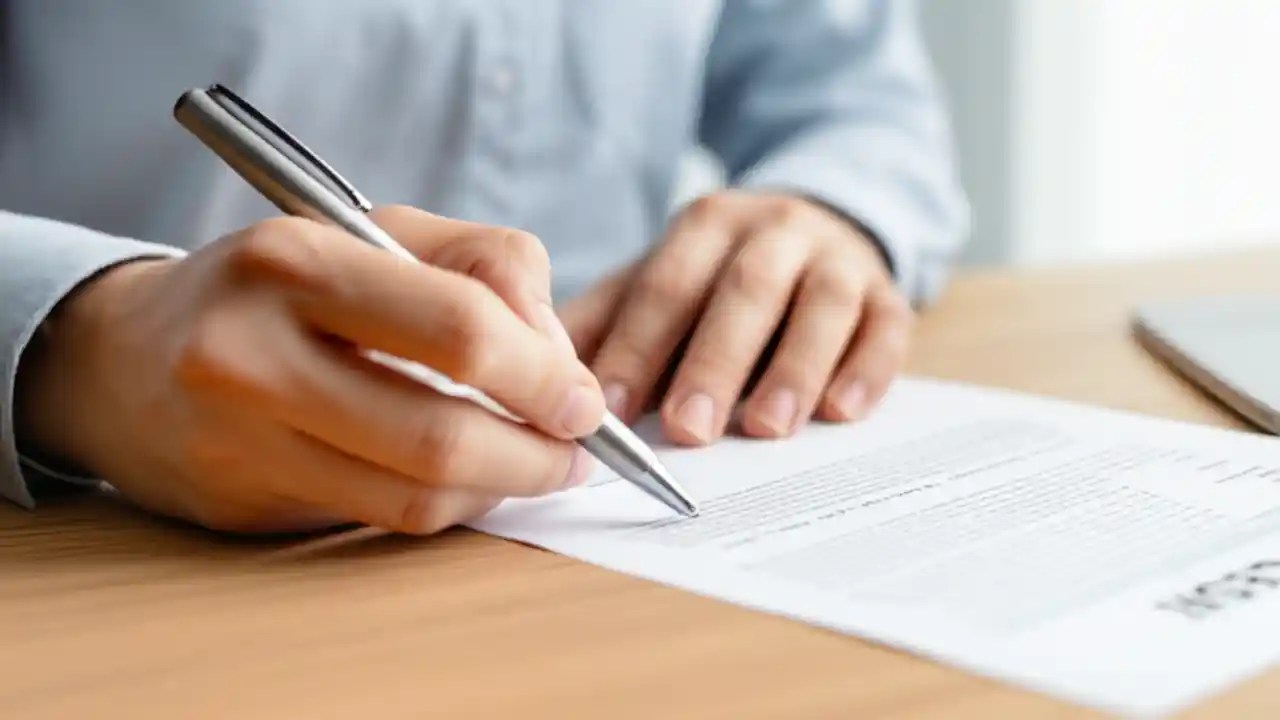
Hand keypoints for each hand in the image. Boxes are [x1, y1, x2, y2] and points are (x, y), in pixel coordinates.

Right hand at [15, 207, 603, 533]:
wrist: (129, 354)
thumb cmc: (282, 285)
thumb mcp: (379, 233)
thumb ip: (487, 265)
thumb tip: (561, 356)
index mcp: (298, 260)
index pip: (460, 329)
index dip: (544, 375)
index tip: (583, 401)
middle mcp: (253, 350)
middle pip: (440, 433)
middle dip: (536, 453)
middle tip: (577, 450)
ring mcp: (240, 435)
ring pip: (415, 494)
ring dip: (502, 488)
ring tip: (537, 465)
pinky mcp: (242, 498)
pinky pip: (380, 517)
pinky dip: (448, 505)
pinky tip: (473, 480)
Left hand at [559, 191, 911, 444]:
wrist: (815, 231)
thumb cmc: (718, 278)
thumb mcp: (658, 281)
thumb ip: (605, 322)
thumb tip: (534, 373)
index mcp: (706, 226)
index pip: (666, 284)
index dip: (638, 346)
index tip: (611, 408)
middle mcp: (775, 230)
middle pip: (744, 292)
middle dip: (713, 362)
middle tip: (688, 430)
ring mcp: (837, 259)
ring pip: (820, 307)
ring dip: (793, 368)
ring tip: (766, 428)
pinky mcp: (888, 294)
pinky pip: (886, 328)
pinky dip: (866, 370)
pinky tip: (842, 412)